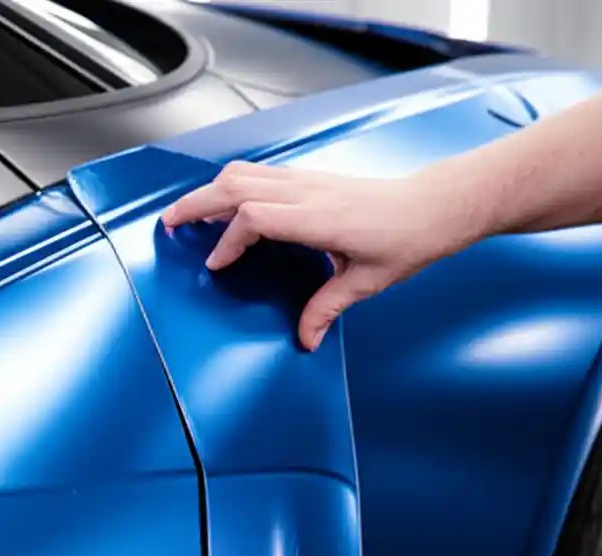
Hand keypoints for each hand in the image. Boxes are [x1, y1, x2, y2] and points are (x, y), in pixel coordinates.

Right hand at [161, 162, 477, 350]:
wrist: (432, 206)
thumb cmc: (406, 239)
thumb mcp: (367, 283)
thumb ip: (327, 308)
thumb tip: (304, 338)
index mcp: (320, 217)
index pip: (255, 218)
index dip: (228, 240)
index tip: (216, 266)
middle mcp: (308, 191)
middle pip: (236, 185)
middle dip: (197, 203)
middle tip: (169, 224)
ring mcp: (307, 179)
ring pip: (243, 172)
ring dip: (210, 190)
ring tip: (187, 213)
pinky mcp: (309, 176)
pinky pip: (259, 171)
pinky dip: (232, 184)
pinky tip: (223, 203)